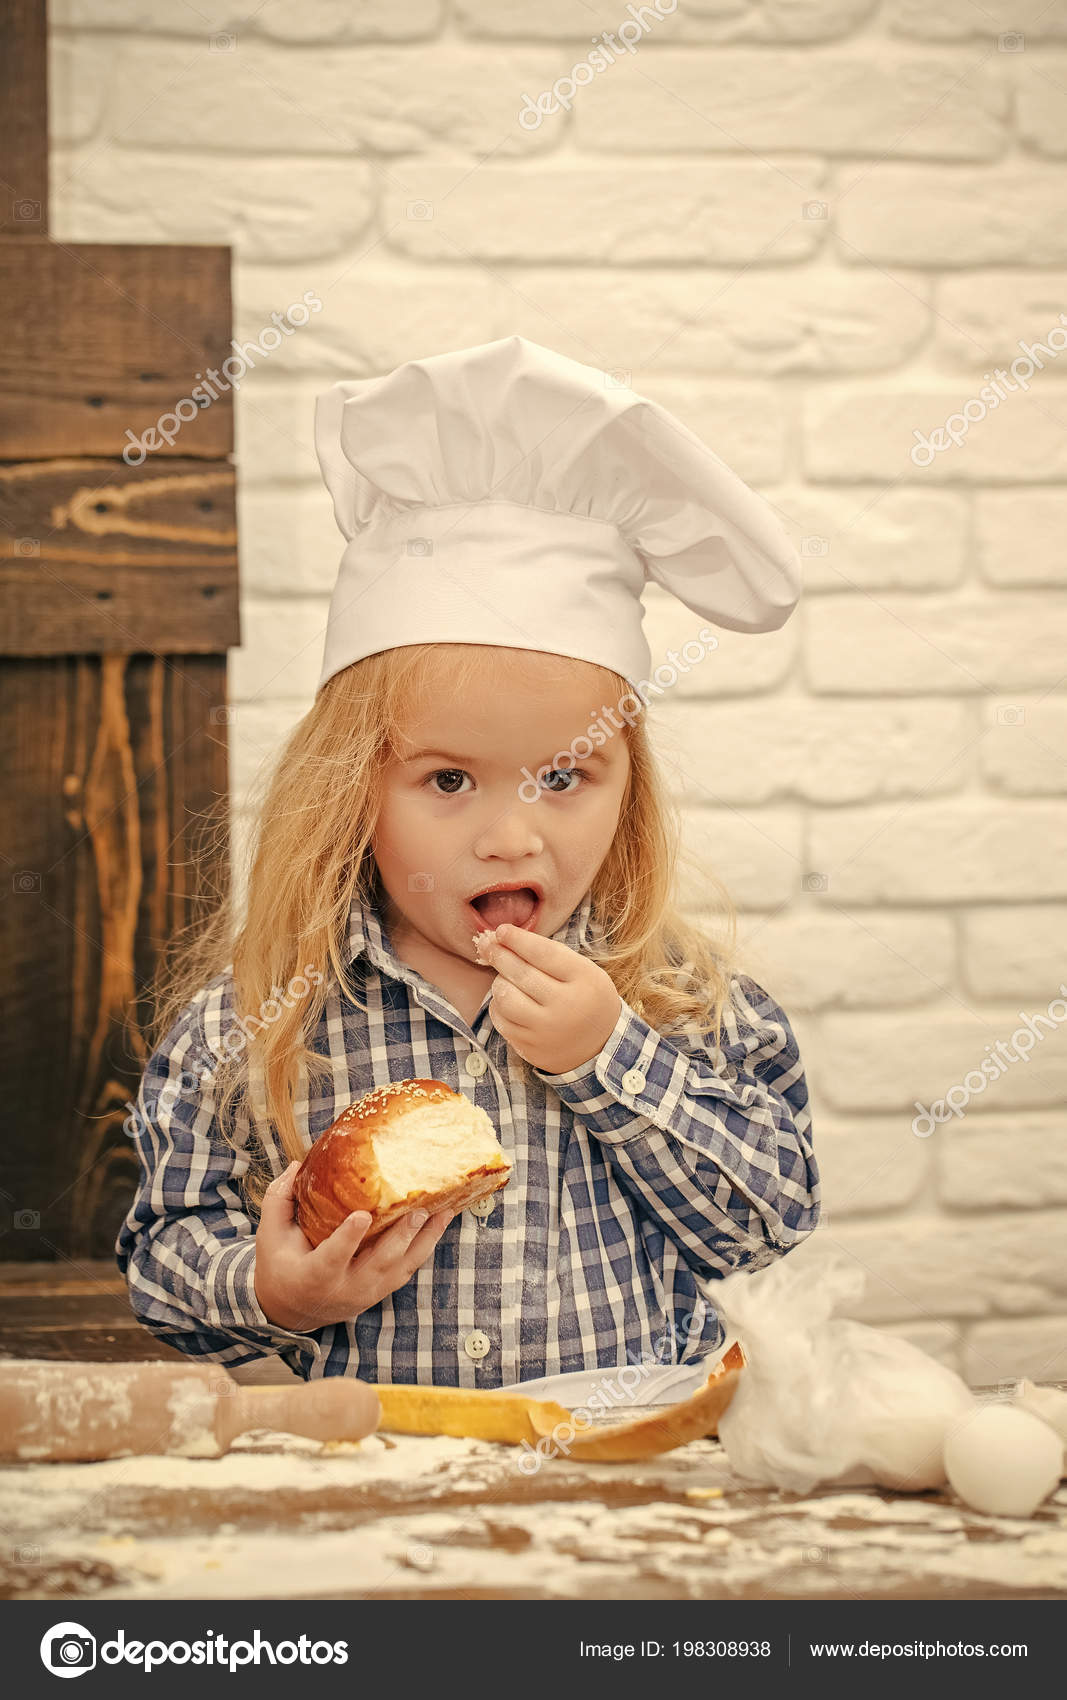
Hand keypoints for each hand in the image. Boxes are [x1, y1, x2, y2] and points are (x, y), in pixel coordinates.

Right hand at [253, 1161, 452, 1332]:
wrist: (290, 1311)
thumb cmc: (280, 1266)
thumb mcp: (270, 1236)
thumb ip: (279, 1200)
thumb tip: (296, 1165)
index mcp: (314, 1275)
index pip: (332, 1257)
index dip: (348, 1238)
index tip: (363, 1216)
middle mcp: (345, 1288)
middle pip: (378, 1263)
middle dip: (401, 1237)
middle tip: (418, 1210)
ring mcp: (367, 1292)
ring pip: (401, 1268)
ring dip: (424, 1240)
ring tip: (443, 1211)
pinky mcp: (381, 1291)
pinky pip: (408, 1269)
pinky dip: (426, 1246)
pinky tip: (440, 1223)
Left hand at [477, 921, 621, 1072]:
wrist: (601, 1045)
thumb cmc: (586, 997)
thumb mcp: (583, 970)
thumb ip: (550, 955)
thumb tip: (503, 937)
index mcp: (584, 979)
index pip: (544, 953)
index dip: (518, 939)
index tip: (501, 930)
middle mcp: (566, 1006)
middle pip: (521, 973)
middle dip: (499, 954)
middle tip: (488, 944)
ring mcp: (548, 1030)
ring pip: (506, 998)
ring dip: (499, 983)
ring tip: (504, 978)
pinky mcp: (532, 1048)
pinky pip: (502, 1021)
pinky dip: (499, 1006)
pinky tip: (507, 999)